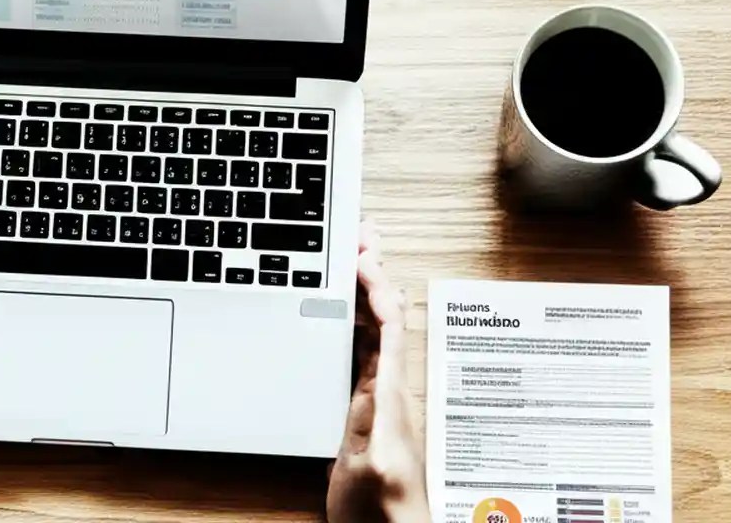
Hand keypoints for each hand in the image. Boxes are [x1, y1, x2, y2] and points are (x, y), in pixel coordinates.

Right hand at [326, 222, 428, 522]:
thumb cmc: (380, 511)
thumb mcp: (366, 465)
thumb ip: (367, 426)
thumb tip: (370, 386)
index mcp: (389, 397)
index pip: (387, 326)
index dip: (376, 286)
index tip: (361, 253)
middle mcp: (386, 389)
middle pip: (383, 316)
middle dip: (374, 273)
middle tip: (362, 234)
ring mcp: (376, 397)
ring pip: (372, 328)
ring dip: (364, 290)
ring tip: (353, 256)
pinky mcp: (363, 409)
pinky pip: (360, 349)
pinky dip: (352, 319)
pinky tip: (342, 308)